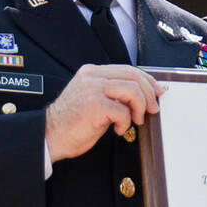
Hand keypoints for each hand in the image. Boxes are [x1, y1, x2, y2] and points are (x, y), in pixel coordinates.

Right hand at [44, 64, 162, 160]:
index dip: (147, 80)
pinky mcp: (95, 105)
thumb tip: (140, 97)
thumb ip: (112, 93)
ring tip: (135, 120)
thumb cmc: (71, 123)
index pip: (127, 69)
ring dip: (139, 108)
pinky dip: (126, 123)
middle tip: (152, 109)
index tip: (157, 92)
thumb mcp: (93, 100)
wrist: (50, 136)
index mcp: (92, 73)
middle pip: (133, 76)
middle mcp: (92, 77)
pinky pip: (123, 111)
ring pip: (132, 90)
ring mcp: (93, 89)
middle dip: (149, 93)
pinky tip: (118, 130)